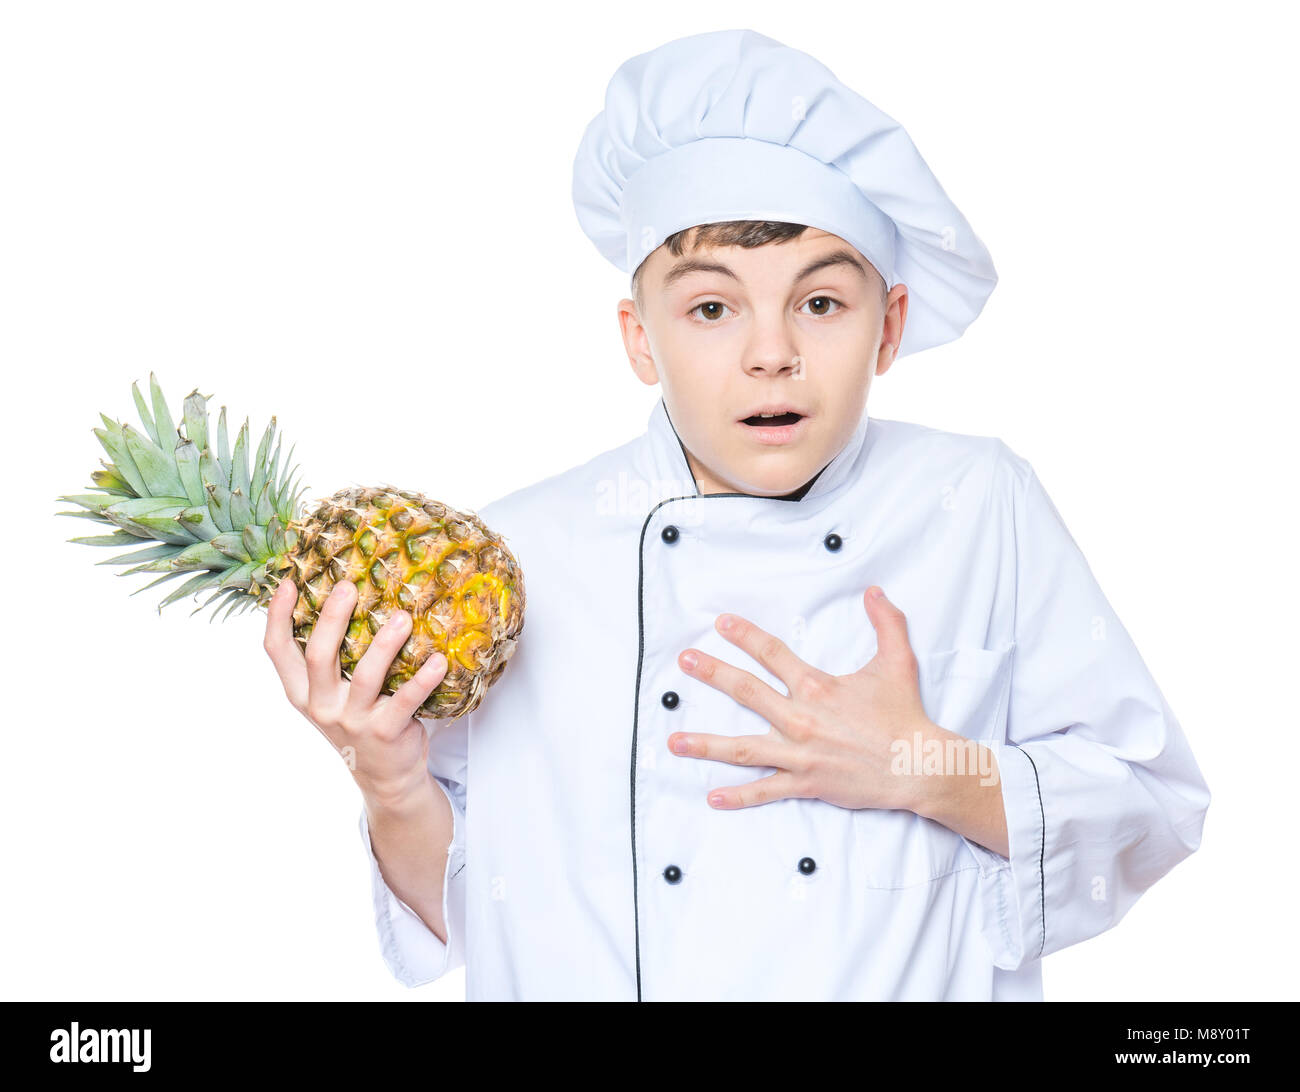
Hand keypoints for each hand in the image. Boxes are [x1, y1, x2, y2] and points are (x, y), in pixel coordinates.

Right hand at [262, 577, 449, 806]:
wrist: (385, 776)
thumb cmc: (358, 721)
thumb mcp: (332, 695)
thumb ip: (330, 660)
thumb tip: (339, 599)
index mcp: (302, 692)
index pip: (278, 652)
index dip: (277, 617)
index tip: (288, 583)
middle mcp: (322, 706)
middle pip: (319, 657)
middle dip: (332, 618)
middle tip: (347, 586)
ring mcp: (353, 721)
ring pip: (365, 676)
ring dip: (385, 644)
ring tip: (402, 617)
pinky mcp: (386, 732)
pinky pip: (406, 701)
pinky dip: (423, 679)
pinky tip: (438, 660)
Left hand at [669, 585, 937, 812]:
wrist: (919, 765)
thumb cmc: (906, 715)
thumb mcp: (898, 661)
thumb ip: (886, 622)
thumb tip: (875, 591)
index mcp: (817, 687)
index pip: (772, 654)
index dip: (745, 636)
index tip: (720, 624)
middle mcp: (801, 718)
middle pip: (746, 691)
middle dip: (712, 674)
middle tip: (684, 661)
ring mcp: (800, 753)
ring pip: (743, 748)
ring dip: (706, 744)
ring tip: (674, 741)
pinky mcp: (806, 782)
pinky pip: (766, 790)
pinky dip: (738, 796)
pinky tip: (712, 797)